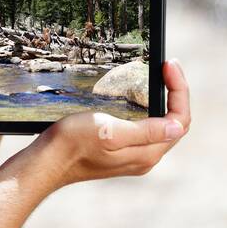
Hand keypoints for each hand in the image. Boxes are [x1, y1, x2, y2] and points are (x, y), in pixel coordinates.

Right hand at [35, 59, 190, 186]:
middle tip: (168, 67)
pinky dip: (150, 112)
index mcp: (147, 153)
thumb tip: (177, 127)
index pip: (179, 120)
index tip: (169, 65)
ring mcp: (132, 157)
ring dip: (165, 102)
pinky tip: (140, 100)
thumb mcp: (110, 131)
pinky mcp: (120, 154)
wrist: (47, 162)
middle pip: (174, 124)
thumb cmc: (72, 144)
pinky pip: (146, 132)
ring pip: (162, 127)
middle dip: (176, 93)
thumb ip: (147, 131)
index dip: (180, 90)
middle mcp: (144, 158)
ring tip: (160, 79)